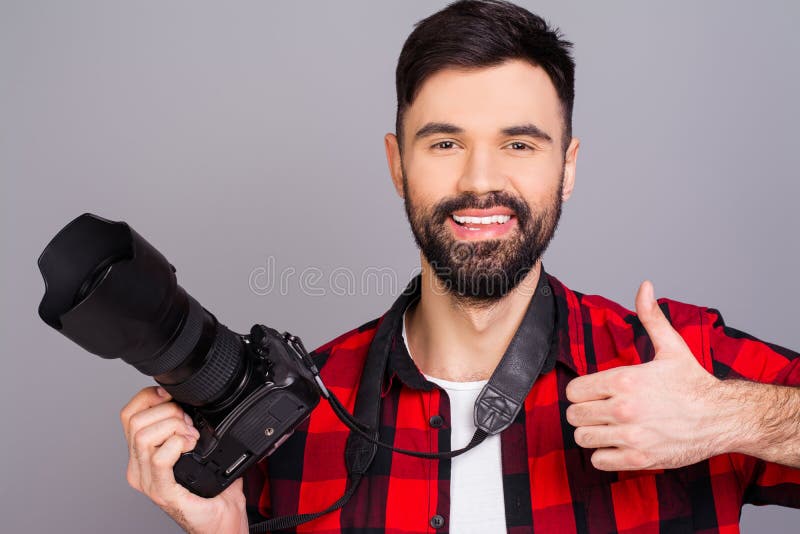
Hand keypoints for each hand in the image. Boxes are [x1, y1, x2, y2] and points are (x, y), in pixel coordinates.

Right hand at [120, 386, 248, 533]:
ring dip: (174, 427)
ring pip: (143, 435)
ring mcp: (148, 480)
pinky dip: (177, 444)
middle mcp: (139, 467)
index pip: (129, 414)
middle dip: (168, 412)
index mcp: (142, 454)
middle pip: (136, 421)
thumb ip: (189, 424)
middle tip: (189, 423)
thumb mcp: (197, 448)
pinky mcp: (162, 491)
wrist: (221, 522)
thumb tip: (192, 398)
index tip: (172, 396)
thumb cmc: (211, 490)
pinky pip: (160, 458)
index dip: (150, 396)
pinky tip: (190, 447)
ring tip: (191, 437)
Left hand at [565, 280, 726, 470]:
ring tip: (606, 427)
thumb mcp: (671, 346)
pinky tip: (617, 443)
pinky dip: (604, 454)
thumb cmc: (694, 383)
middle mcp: (624, 408)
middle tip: (598, 410)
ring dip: (591, 433)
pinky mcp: (639, 458)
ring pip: (582, 437)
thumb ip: (650, 317)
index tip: (593, 393)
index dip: (581, 391)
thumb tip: (644, 286)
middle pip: (573, 414)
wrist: (723, 417)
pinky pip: (599, 460)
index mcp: (624, 380)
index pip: (573, 390)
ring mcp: (631, 435)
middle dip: (583, 411)